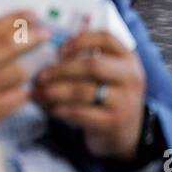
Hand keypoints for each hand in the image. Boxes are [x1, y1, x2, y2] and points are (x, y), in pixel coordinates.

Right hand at [0, 10, 49, 162]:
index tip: (30, 15)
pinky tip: (21, 91)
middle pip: (8, 46)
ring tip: (31, 67)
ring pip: (18, 72)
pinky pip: (19, 96)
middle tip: (44, 34)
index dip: (14, 20)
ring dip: (27, 69)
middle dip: (31, 37)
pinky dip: (22, 92)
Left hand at [33, 30, 145, 160]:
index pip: (107, 39)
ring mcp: (125, 100)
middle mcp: (130, 77)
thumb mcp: (104, 75)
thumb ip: (84, 60)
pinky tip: (51, 108)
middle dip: (61, 69)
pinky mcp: (114, 122)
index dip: (80, 40)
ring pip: (84, 91)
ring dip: (56, 91)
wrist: (123, 132)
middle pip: (92, 65)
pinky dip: (61, 109)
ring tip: (40, 92)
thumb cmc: (104, 96)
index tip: (60, 48)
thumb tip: (46, 53)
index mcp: (127, 59)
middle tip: (41, 75)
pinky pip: (81, 112)